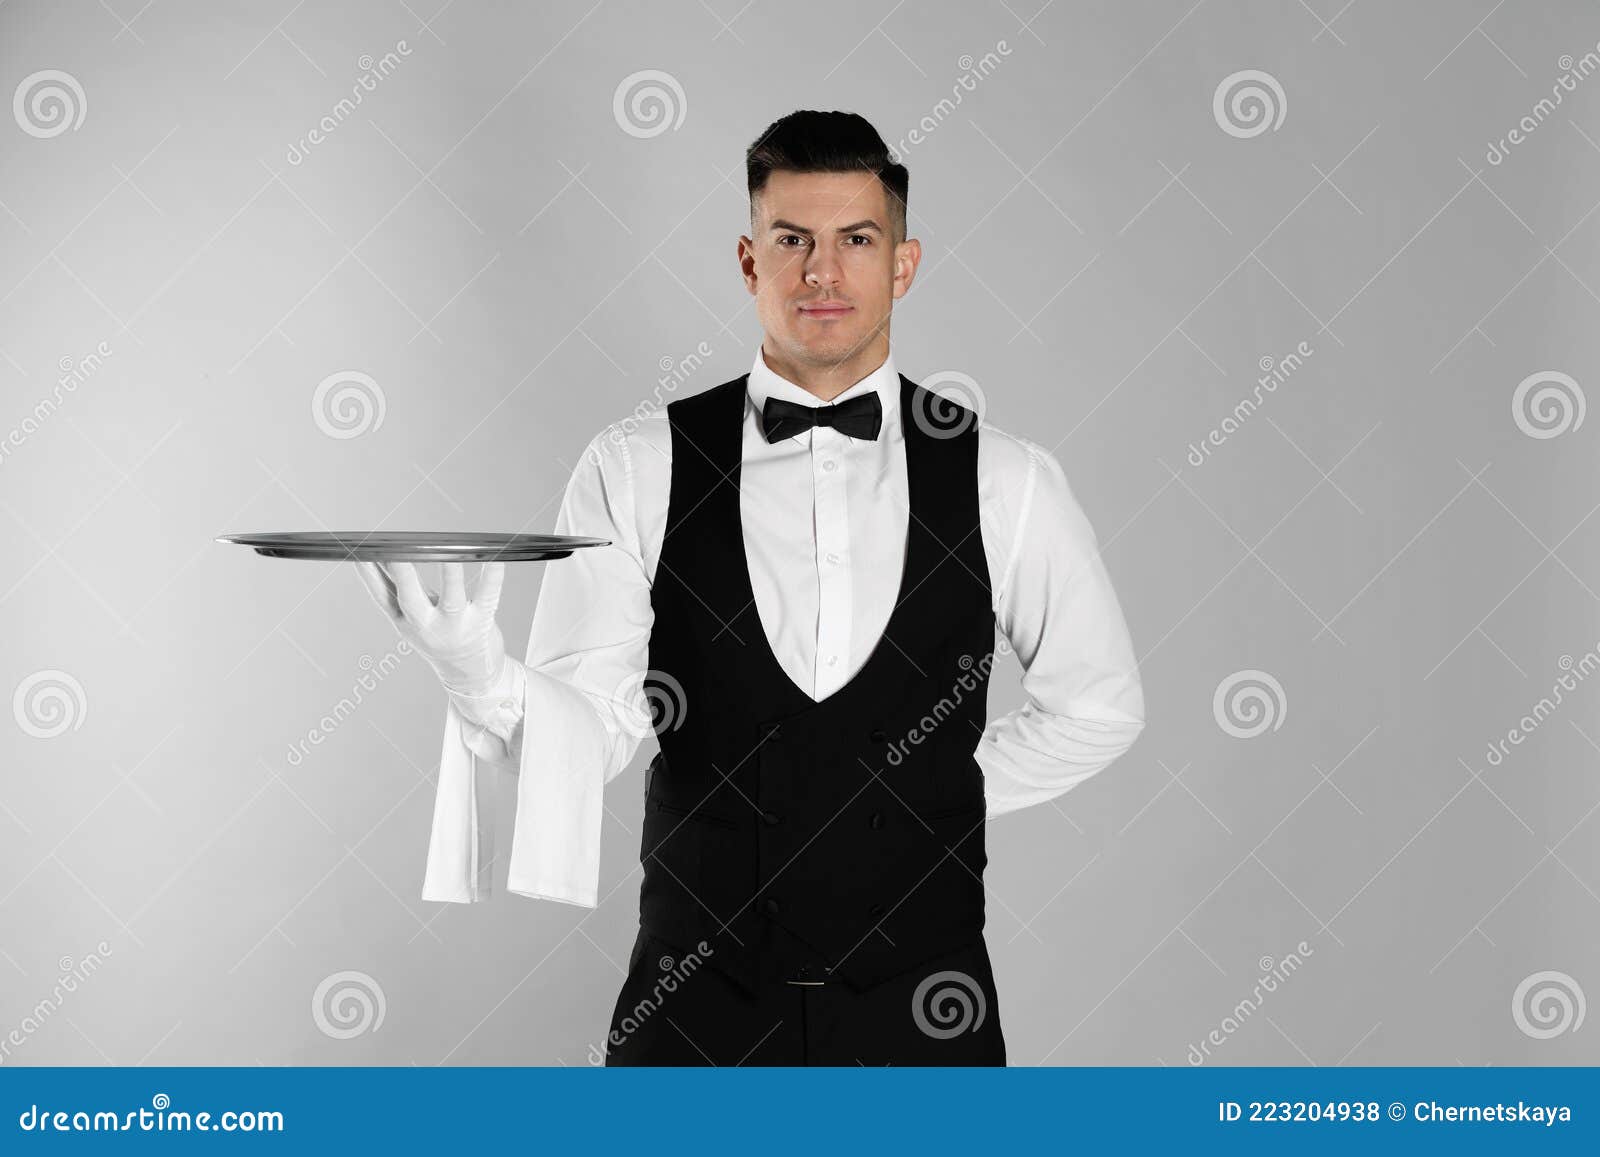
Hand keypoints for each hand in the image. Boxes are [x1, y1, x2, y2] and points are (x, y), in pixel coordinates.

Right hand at [355, 560, 508, 696]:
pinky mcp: (482, 622)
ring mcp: (455, 625)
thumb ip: (401, 587)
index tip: (360, 553)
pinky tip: (496, 559)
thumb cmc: (440, 636)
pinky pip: (487, 597)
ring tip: (450, 553)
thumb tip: (382, 556)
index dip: (369, 576)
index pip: (382, 597)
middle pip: (410, 600)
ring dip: (450, 574)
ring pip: (451, 598)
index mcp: (405, 622)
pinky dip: (493, 577)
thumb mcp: (413, 617)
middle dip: (403, 576)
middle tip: (396, 553)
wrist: (470, 675)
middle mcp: (427, 626)